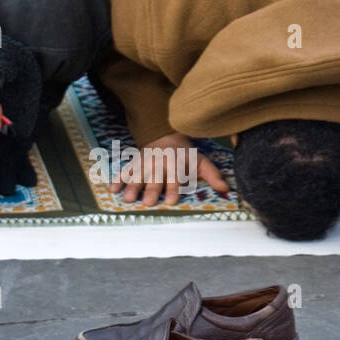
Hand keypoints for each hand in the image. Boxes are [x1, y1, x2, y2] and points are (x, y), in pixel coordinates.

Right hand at [112, 132, 228, 207]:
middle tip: (148, 203)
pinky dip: (117, 180)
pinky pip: (124, 172)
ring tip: (128, 199)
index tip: (172, 200)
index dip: (174, 188)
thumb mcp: (200, 162)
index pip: (176, 176)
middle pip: (155, 178)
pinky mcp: (133, 163)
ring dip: (132, 187)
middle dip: (151, 190)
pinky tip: (112, 190)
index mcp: (176, 162)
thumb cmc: (185, 155)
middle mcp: (159, 162)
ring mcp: (145, 162)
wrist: (164, 136)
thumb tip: (226, 189)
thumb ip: (212, 176)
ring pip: (138, 176)